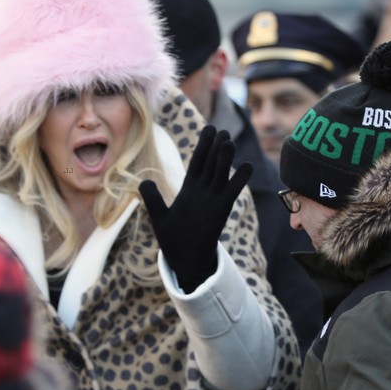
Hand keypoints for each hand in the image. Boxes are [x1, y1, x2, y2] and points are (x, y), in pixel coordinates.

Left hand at [139, 125, 252, 292]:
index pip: (197, 162)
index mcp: (189, 190)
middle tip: (222, 129)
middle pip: (210, 164)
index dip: (203, 146)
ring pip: (220, 174)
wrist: (184, 260)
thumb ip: (152, 198)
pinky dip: (239, 179)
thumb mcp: (158, 215)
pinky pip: (231, 192)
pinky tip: (247, 166)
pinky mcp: (220, 211)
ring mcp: (213, 200)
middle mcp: (203, 192)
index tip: (209, 129)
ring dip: (225, 158)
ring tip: (229, 141)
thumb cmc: (173, 239)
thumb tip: (144, 182)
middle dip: (215, 146)